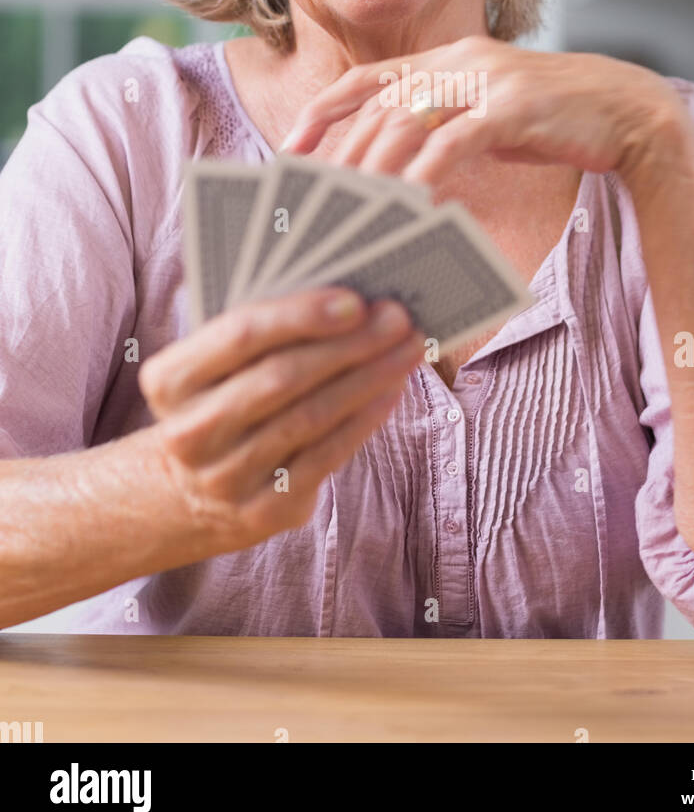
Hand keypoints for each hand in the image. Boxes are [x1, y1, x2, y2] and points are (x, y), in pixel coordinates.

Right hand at [139, 288, 424, 552]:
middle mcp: (189, 432)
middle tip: (397, 319)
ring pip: (311, 417)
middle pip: (283, 377)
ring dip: (368, 378)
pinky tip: (391, 390)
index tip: (355, 300)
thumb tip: (350, 302)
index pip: (238, 336)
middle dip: (349, 344)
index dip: (300, 315)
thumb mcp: (213, 367)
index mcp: (168, 380)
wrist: (186, 492)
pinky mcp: (262, 512)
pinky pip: (325, 457)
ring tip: (406, 350)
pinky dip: (364, 419)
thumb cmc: (218, 400)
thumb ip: (262, 334)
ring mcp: (224, 478)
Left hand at [280, 34, 688, 186]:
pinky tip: (406, 210)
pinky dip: (423, 178)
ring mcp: (485, 80)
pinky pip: (451, 145)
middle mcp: (460, 61)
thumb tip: (399, 168)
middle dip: (339, 158)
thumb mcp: (489, 116)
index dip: (323, 113)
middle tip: (314, 205)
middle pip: (377, 107)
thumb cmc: (556, 121)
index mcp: (448, 60)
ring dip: (371, 173)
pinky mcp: (511, 107)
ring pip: (405, 123)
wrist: (631, 112)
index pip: (366, 80)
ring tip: (350, 215)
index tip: (291, 153)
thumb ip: (445, 127)